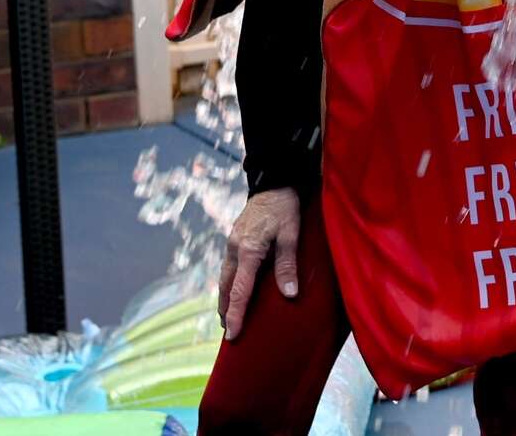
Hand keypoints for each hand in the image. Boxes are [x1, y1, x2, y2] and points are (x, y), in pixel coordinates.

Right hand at [217, 187, 300, 339]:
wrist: (273, 181)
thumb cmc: (285, 207)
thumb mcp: (291, 234)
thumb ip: (287, 264)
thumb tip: (289, 295)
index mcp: (247, 250)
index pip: (240, 291)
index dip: (236, 314)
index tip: (233, 334)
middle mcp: (234, 249)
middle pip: (226, 287)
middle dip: (226, 311)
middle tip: (228, 333)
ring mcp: (232, 243)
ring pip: (224, 278)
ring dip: (225, 298)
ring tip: (228, 317)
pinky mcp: (235, 239)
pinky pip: (228, 267)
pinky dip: (229, 283)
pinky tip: (233, 290)